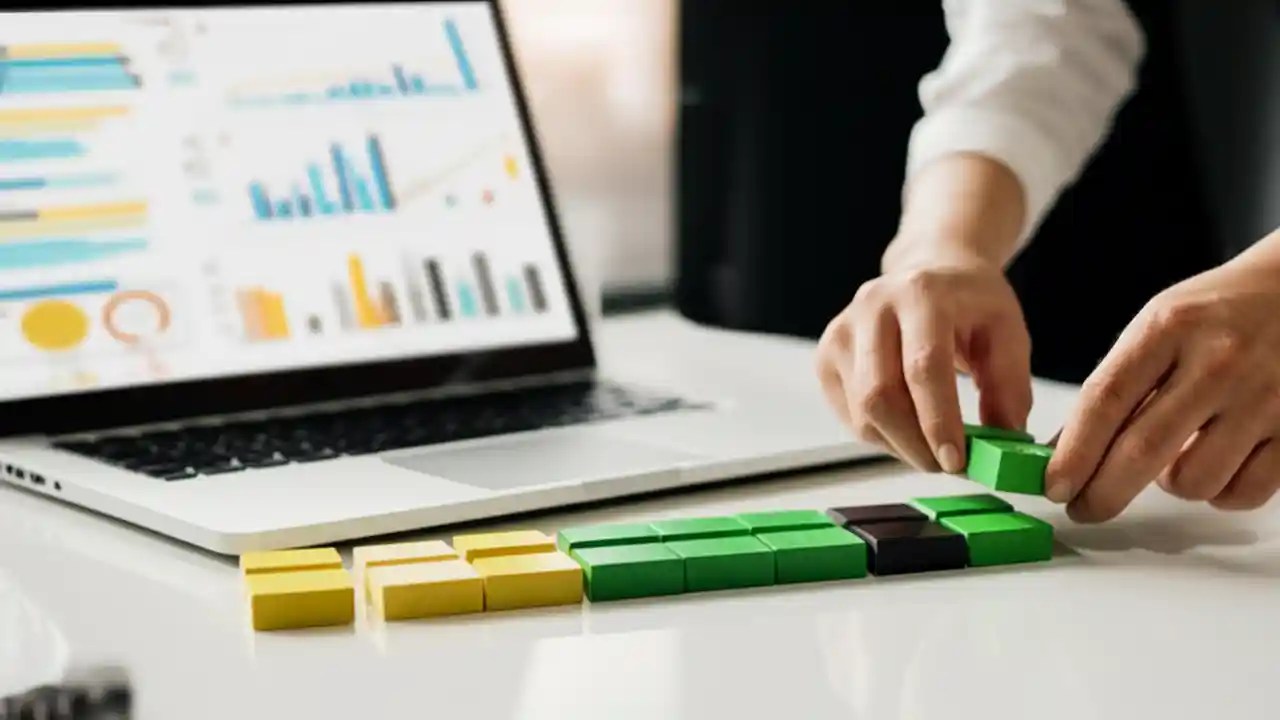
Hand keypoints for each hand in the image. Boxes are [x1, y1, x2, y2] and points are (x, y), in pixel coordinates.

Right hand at [816, 252, 1032, 472]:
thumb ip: (1009, 388)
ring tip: (931, 447)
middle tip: (946, 466)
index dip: (938, 420)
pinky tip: (906, 428)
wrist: (929, 273)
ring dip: (899, 445)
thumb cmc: (970, 304)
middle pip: (880, 394)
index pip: (923, 367)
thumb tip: (1001, 444)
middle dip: (915, 444)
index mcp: (922, 293)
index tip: (956, 461)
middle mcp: (873, 306)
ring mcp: (842, 331)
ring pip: (861, 412)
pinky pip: (849, 415)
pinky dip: (880, 436)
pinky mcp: (826, 356)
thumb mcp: (1008, 334)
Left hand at [1047, 231, 1279, 520]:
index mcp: (1169, 328)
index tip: (1053, 486)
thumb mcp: (1159, 327)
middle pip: (1143, 449)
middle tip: (1084, 508)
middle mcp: (1218, 361)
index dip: (1074, 453)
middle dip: (1102, 493)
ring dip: (1170, 486)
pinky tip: (1217, 464)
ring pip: (1193, 481)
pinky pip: (1243, 492)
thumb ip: (1115, 386)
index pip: (1105, 400)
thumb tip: (1064, 451)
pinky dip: (1220, 492)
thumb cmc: (1218, 313)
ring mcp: (1265, 397)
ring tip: (1172, 459)